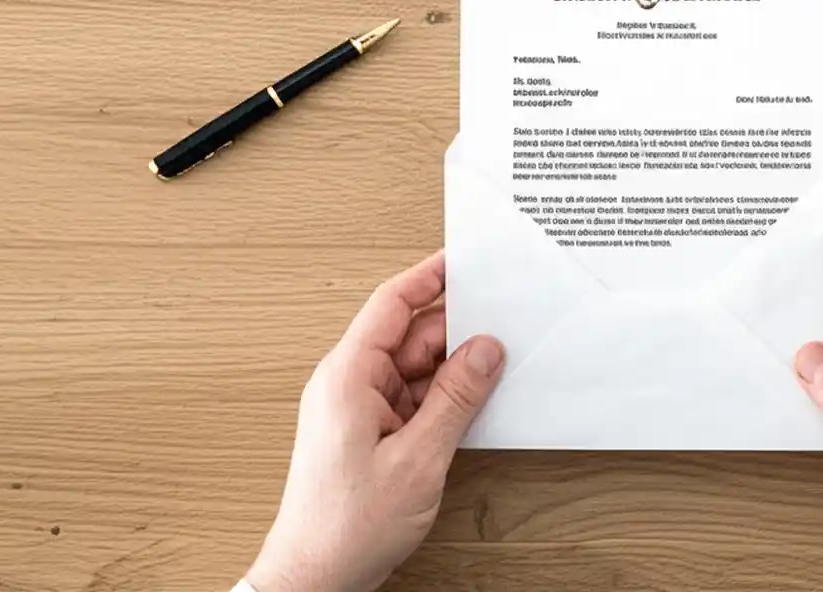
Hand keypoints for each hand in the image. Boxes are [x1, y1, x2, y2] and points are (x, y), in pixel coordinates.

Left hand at [246, 252, 504, 591]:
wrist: (316, 576)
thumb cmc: (346, 525)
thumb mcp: (418, 458)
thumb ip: (456, 399)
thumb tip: (486, 351)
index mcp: (348, 376)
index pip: (392, 304)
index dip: (430, 277)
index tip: (465, 262)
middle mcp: (350, 384)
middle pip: (412, 337)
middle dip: (458, 333)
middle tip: (505, 328)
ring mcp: (360, 408)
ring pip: (418, 370)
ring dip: (455, 372)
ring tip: (497, 374)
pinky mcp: (371, 432)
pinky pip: (415, 398)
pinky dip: (445, 399)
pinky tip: (473, 406)